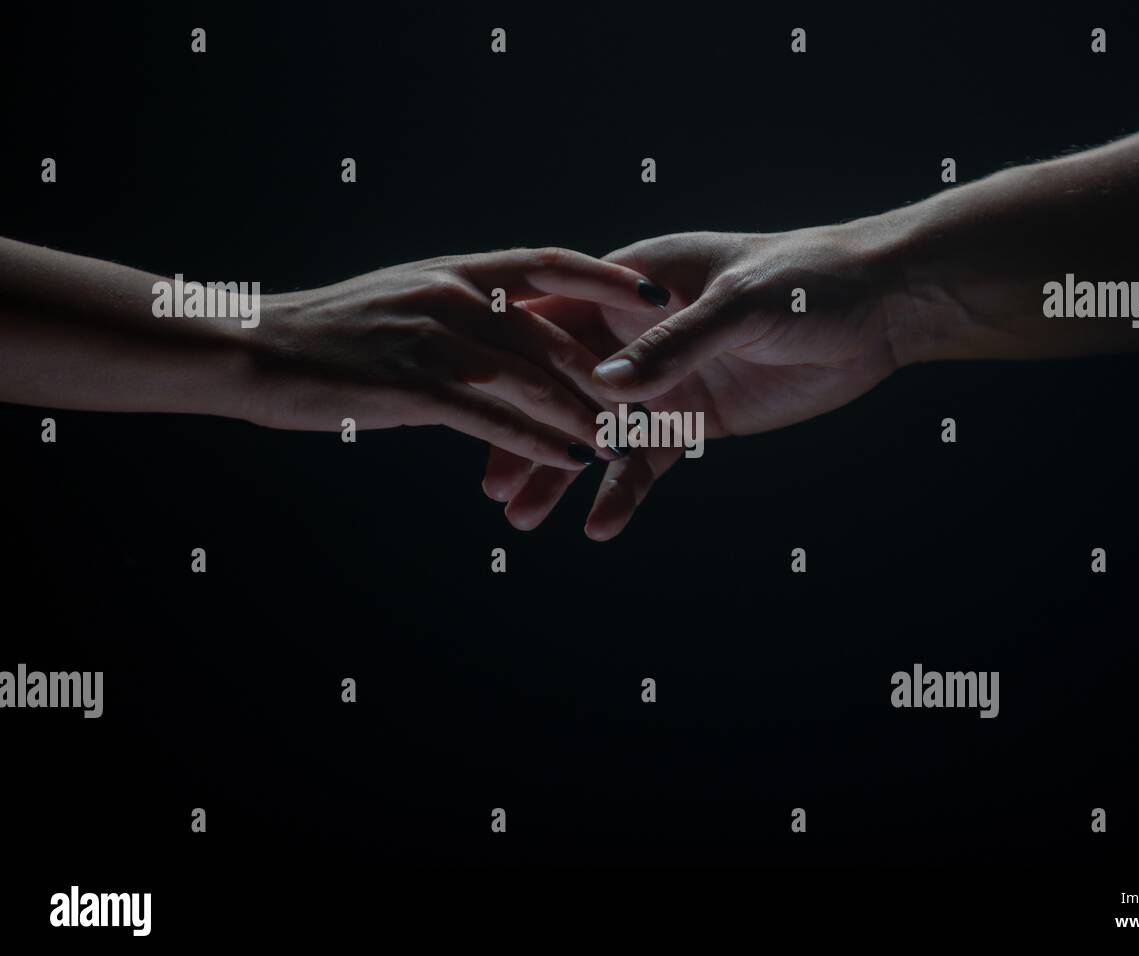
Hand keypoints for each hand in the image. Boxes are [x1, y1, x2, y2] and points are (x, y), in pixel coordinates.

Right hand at [244, 248, 669, 469]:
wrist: (253, 347)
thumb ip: (459, 313)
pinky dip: (538, 442)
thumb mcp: (404, 302)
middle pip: (552, 330)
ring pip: (531, 377)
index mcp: (455, 269)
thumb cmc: (330, 333)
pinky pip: (493, 417)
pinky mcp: (414, 385)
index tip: (656, 291)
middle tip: (654, 397)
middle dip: (607, 368)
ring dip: (582, 413)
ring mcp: (434, 338)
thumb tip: (504, 334)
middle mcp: (453, 294)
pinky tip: (570, 462)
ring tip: (624, 441)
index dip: (607, 275)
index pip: (548, 262)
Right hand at [482, 218, 918, 533]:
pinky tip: (601, 525)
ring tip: (524, 519)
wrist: (881, 307)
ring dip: (563, 472)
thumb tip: (603, 385)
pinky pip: (649, 459)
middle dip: (528, 432)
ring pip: (599, 431)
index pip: (560, 321)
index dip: (519, 366)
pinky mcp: (697, 417)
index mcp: (639, 284)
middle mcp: (640, 332)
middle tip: (494, 485)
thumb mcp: (739, 304)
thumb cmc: (808, 280)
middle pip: (567, 387)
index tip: (483, 407)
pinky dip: (624, 491)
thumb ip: (673, 344)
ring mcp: (667, 379)